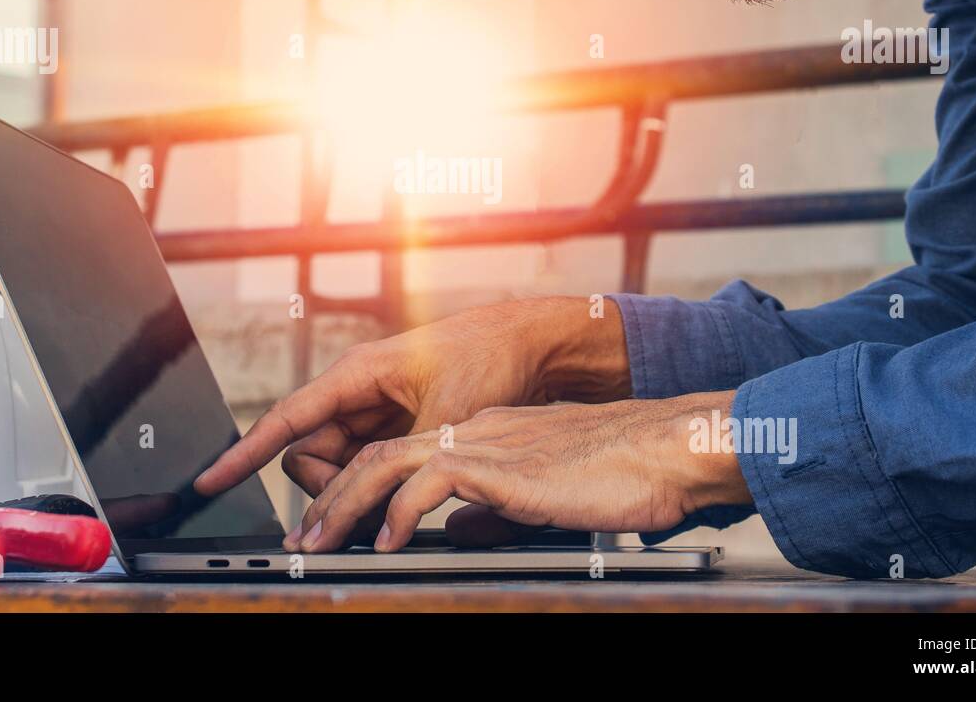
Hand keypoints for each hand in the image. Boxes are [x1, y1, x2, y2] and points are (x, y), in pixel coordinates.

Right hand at [194, 297, 630, 507]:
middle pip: (310, 453)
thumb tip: (375, 495)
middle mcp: (360, 392)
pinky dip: (376, 483)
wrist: (531, 345)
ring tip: (397, 496)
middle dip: (328, 485)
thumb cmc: (488, 357)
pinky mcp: (398, 426)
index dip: (244, 453)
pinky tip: (402, 494)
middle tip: (368, 501)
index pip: (286, 419)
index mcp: (357, 373)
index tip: (208, 481)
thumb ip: (403, 455)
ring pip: (338, 464)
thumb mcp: (445, 412)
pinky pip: (366, 462)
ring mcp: (378, 411)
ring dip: (355, 488)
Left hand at [284, 392, 753, 553]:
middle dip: (333, 497)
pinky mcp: (500, 462)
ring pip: (388, 462)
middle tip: (308, 538)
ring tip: (321, 543)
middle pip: (380, 454)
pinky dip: (399, 513)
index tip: (336, 522)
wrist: (667, 449)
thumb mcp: (541, 497)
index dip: (361, 488)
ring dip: (347, 505)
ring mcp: (485, 441)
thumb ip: (492, 508)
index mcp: (485, 437)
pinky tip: (389, 543)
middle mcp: (476, 432)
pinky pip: (428, 482)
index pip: (403, 455)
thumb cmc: (622, 476)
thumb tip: (455, 529)